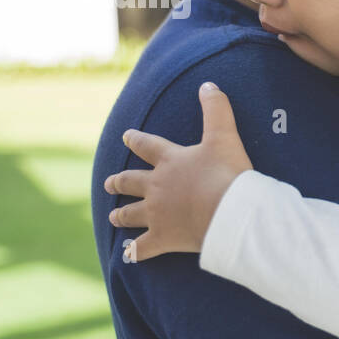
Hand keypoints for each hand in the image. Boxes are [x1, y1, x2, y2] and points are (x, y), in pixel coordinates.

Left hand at [104, 82, 252, 261]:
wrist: (229, 212)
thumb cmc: (228, 174)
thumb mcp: (224, 136)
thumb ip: (216, 109)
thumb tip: (208, 84)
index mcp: (170, 161)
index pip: (147, 146)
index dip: (136, 140)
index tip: (126, 137)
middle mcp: (157, 187)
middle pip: (131, 182)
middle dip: (119, 182)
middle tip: (109, 182)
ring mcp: (157, 214)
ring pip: (131, 214)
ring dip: (121, 214)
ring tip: (113, 215)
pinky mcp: (162, 238)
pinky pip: (143, 247)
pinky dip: (136, 251)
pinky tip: (130, 254)